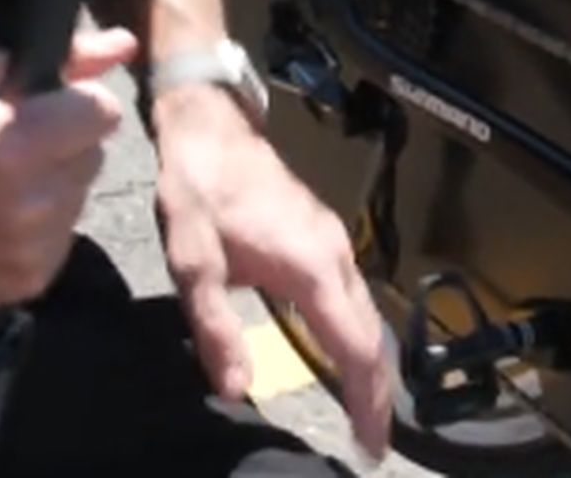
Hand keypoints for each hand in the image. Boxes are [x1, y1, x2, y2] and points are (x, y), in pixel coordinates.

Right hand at [0, 28, 134, 309]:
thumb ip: (57, 60)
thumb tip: (123, 44)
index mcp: (15, 144)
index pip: (104, 113)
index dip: (76, 106)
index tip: (47, 111)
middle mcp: (33, 202)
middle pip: (94, 156)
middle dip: (65, 145)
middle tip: (16, 149)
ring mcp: (33, 248)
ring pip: (81, 197)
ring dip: (54, 186)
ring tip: (2, 188)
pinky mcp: (30, 280)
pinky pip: (63, 238)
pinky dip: (41, 227)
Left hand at [152, 86, 392, 463]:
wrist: (210, 125)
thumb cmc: (200, 189)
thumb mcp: (192, 262)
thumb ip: (214, 326)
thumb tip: (237, 389)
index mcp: (312, 267)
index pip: (357, 347)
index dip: (369, 400)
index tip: (372, 445)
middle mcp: (336, 256)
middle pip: (373, 336)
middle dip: (378, 393)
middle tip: (373, 444)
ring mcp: (335, 243)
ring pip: (368, 315)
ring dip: (371, 366)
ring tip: (365, 412)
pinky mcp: (324, 237)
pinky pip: (355, 297)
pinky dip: (359, 337)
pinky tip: (346, 355)